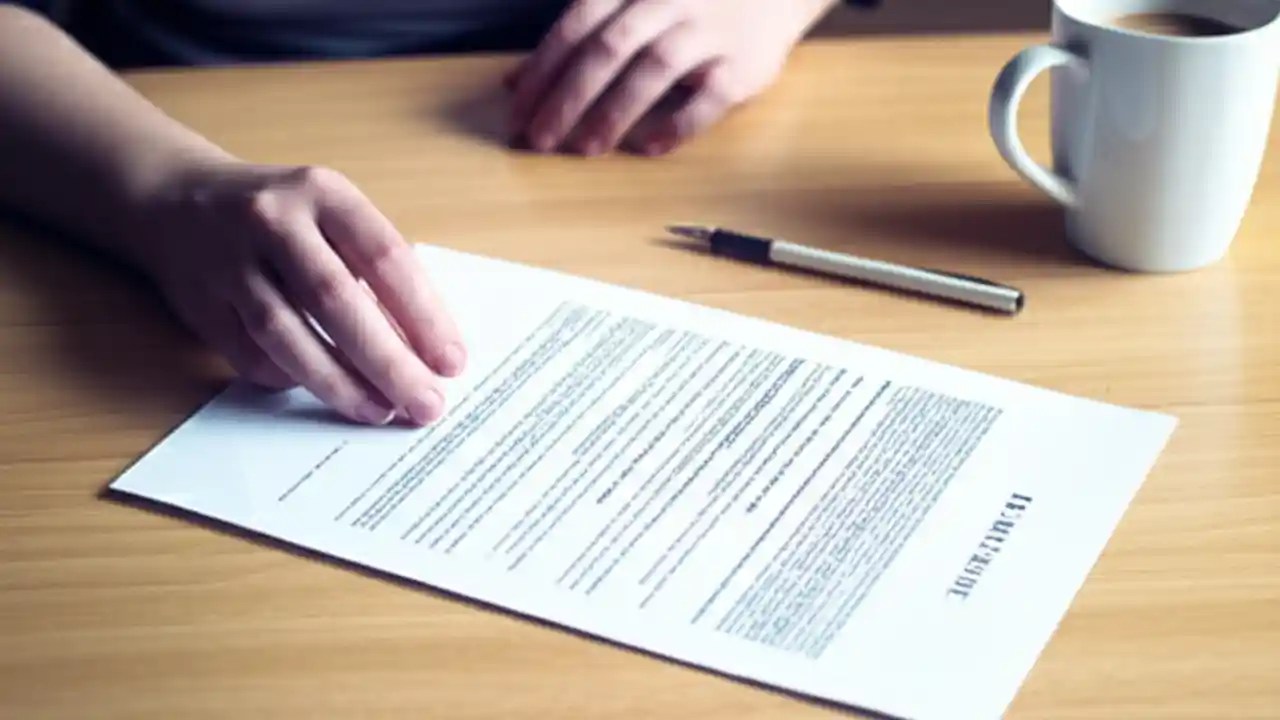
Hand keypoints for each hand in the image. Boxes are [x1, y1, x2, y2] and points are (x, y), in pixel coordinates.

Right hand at [132, 160, 465, 425]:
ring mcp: (228, 261)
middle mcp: (273, 220)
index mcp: (324, 192)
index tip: (451, 363)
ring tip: (381, 411)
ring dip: (340, 383)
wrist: (177, 199)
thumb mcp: (333, 216)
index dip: (424, 315)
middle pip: (337, 301)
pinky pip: (251, 355)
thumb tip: (423, 351)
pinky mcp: (199, 302)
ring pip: (287, 335)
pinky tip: (326, 391)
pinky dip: (293, 379)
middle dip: (388, 362)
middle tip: (426, 404)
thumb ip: (374, 270)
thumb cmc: (285, 219)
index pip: (385, 257)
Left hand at [507, 0, 833, 156]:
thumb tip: (518, 81)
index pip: (577, 25)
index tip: (518, 110)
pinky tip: (649, 148)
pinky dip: (677, 124)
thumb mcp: (634, 1)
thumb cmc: (692, 2)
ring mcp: (709, 31)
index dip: (543, 68)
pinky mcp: (744, 64)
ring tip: (586, 149)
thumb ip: (582, 34)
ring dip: (615, 111)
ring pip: (654, 68)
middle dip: (569, 96)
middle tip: (540, 138)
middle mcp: (669, 1)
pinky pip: (709, 97)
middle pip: (609, 48)